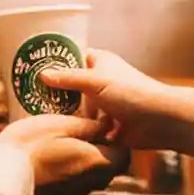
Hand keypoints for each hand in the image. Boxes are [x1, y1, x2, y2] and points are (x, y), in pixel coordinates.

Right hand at [0, 114, 127, 194]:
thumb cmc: (28, 147)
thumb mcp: (59, 125)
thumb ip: (88, 126)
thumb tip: (107, 125)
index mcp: (97, 164)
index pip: (124, 155)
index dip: (116, 140)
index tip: (103, 128)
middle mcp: (91, 186)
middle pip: (109, 172)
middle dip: (104, 155)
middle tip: (86, 138)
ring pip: (94, 186)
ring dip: (90, 172)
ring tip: (72, 155)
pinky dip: (77, 188)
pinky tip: (64, 177)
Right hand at [40, 50, 174, 149]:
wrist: (158, 120)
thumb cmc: (130, 93)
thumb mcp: (94, 81)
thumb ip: (68, 79)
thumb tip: (41, 74)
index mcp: (102, 63)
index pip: (75, 57)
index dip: (59, 62)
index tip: (36, 70)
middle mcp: (104, 81)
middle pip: (75, 86)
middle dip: (60, 95)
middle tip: (34, 100)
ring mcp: (108, 104)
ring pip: (82, 109)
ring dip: (71, 116)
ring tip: (44, 122)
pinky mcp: (111, 125)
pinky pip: (91, 128)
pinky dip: (82, 132)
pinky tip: (63, 137)